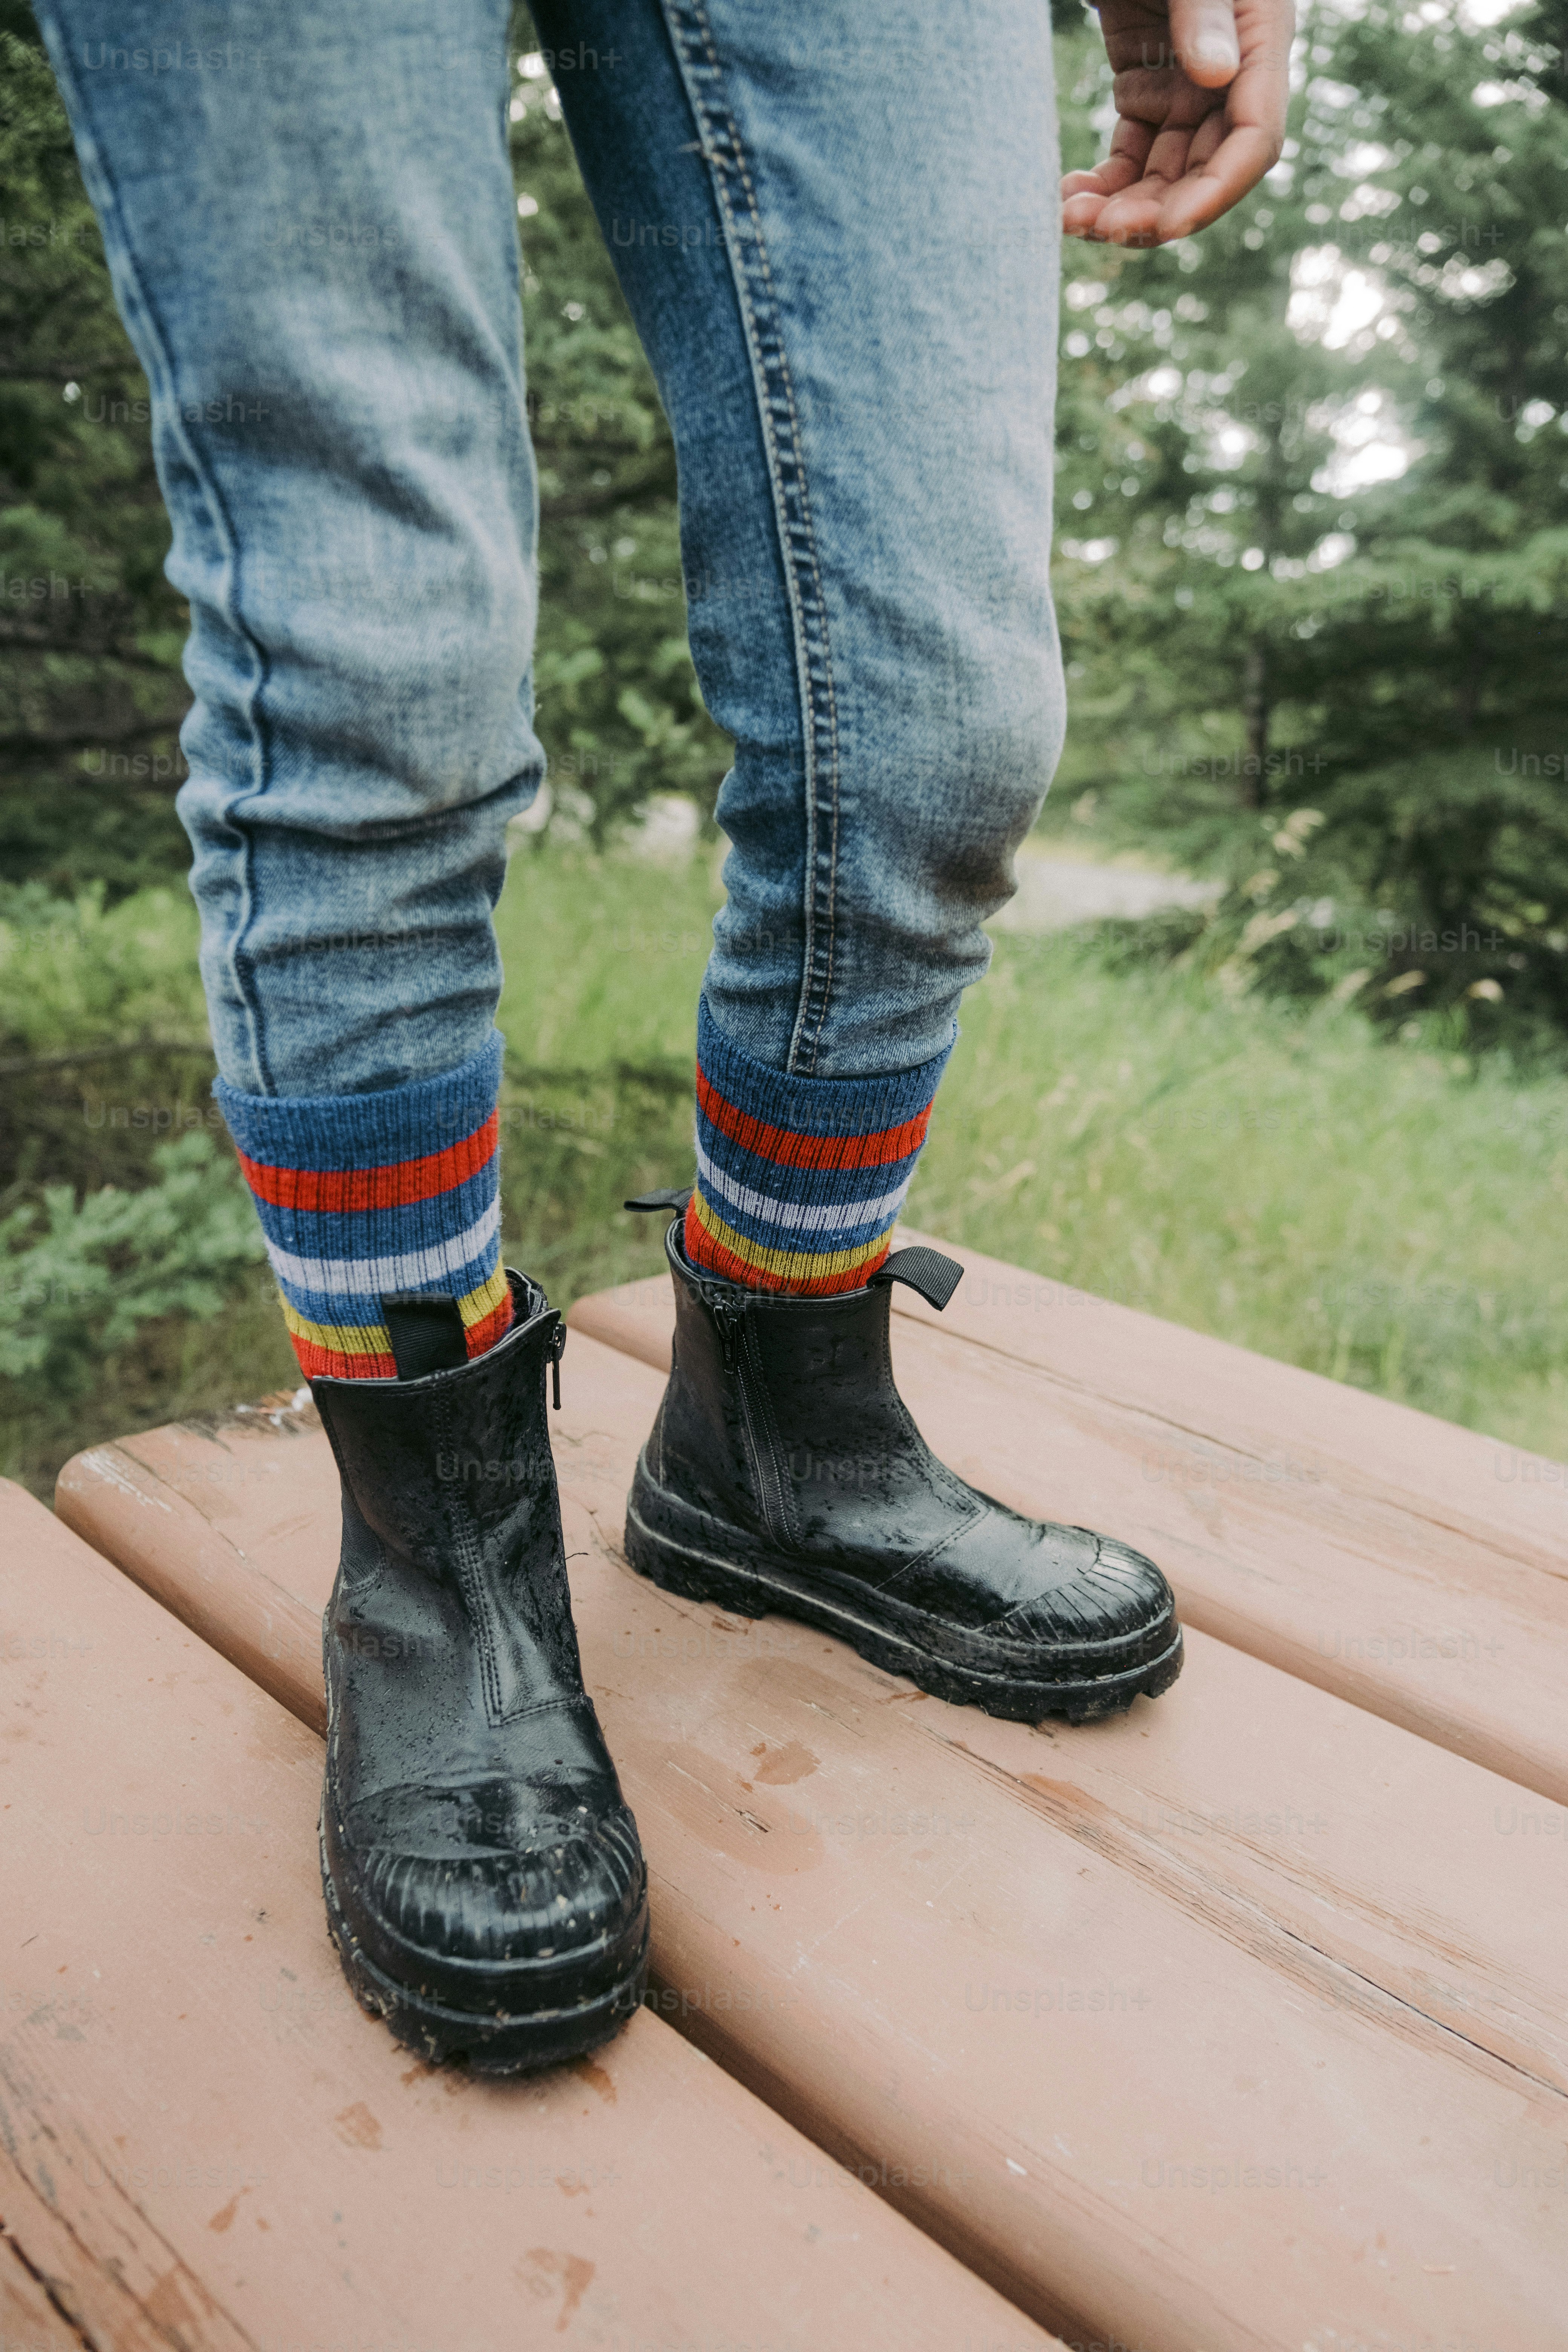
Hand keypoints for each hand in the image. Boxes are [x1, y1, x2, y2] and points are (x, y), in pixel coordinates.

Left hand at [1061, 0, 1293, 246]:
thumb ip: (1205, 13)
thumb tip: (1215, 75)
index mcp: (1259, 44)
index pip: (1255, 140)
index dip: (1216, 192)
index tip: (1167, 226)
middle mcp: (1230, 76)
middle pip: (1206, 170)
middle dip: (1157, 210)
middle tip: (1100, 228)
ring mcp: (1189, 86)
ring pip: (1165, 172)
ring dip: (1122, 205)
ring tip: (1070, 216)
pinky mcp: (1146, 86)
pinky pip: (1132, 152)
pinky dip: (1104, 181)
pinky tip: (1069, 195)